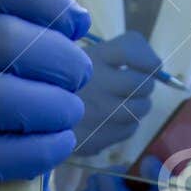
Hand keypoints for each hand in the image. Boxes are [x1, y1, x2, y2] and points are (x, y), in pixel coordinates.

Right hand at [74, 32, 161, 154]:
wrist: (33, 117)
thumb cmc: (62, 82)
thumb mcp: (82, 54)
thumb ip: (120, 50)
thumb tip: (156, 67)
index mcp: (90, 58)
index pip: (132, 50)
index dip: (149, 59)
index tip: (153, 67)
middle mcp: (96, 84)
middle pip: (143, 84)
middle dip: (145, 85)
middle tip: (133, 87)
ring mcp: (97, 115)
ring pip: (140, 109)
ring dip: (138, 105)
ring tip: (122, 103)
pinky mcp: (95, 139)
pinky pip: (128, 130)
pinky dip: (126, 124)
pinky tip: (111, 120)